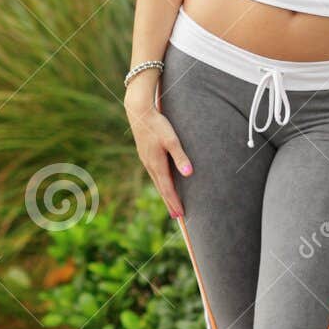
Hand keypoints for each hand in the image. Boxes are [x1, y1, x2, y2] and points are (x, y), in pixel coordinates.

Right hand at [127, 84, 191, 218]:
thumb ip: (180, 157)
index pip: (168, 188)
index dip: (175, 202)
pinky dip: (160, 183)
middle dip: (170, 202)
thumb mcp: (172, 140)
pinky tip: (163, 183)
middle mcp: (150, 165)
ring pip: (157, 182)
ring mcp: (146, 160)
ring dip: (165, 194)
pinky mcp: (145, 154)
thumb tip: (189, 174)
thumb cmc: (157, 124)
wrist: (139, 112)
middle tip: (177, 216)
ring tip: (171, 204)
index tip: (181, 215)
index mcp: (157, 164)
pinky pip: (154, 174)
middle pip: (162, 188)